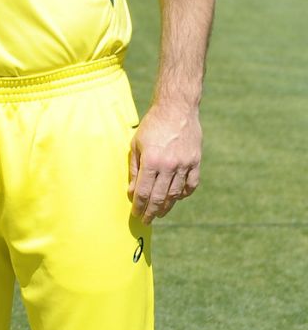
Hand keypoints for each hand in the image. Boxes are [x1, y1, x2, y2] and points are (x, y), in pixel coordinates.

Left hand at [129, 100, 202, 222]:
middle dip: (152, 212)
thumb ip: (134, 169)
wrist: (177, 108)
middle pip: (159, 197)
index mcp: (151, 160)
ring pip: (176, 194)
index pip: (144, 191)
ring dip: (167, 206)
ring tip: (160, 213)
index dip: (139, 206)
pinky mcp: (196, 162)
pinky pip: (191, 185)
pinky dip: (184, 194)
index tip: (136, 215)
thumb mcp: (136, 144)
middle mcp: (169, 165)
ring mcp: (185, 164)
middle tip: (146, 220)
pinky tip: (176, 198)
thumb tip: (132, 192)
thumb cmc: (152, 125)